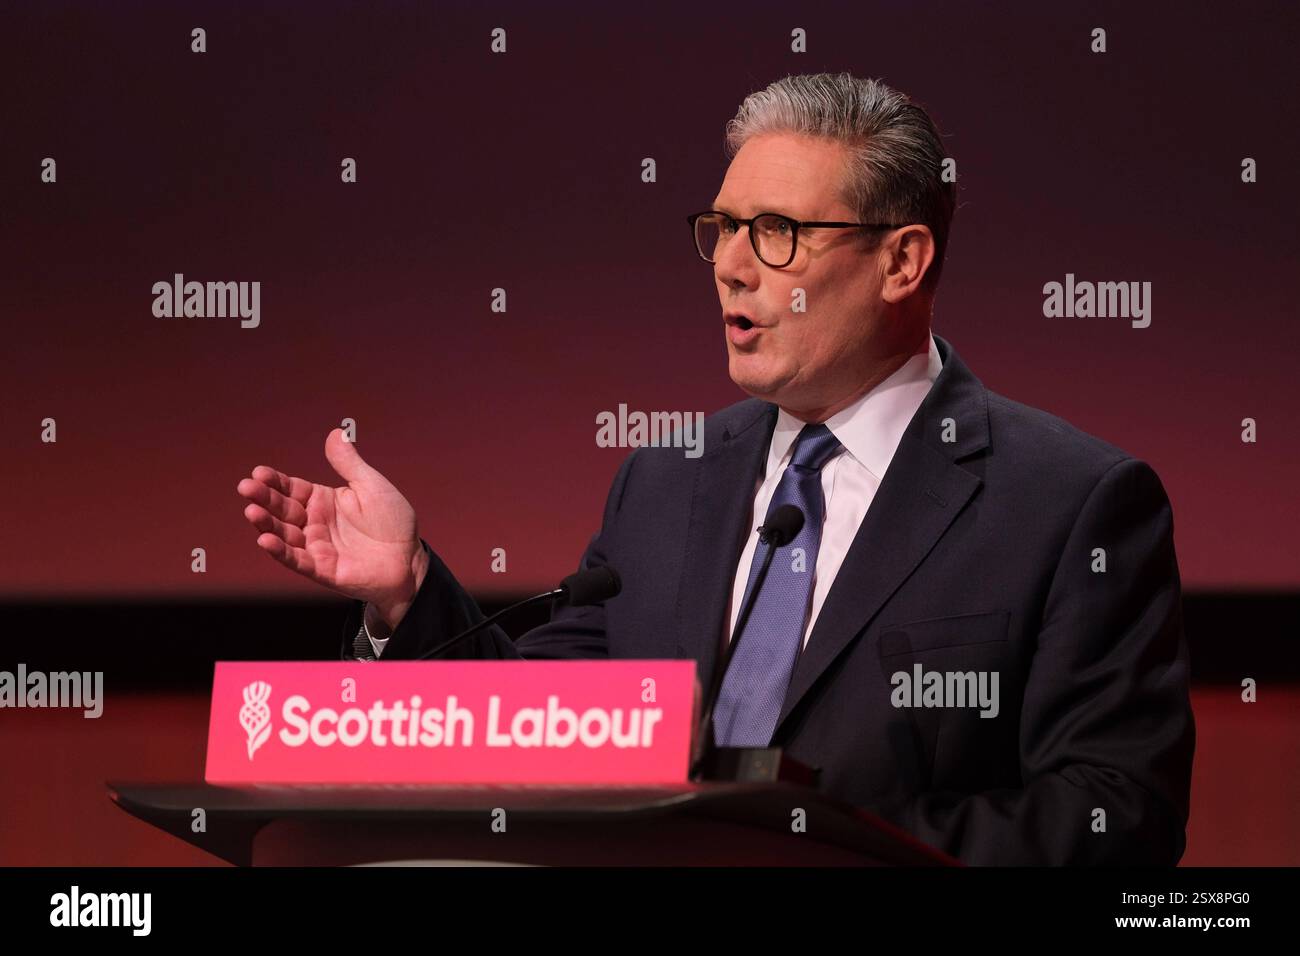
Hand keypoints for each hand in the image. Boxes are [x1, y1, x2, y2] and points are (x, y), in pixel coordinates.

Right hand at [237, 429, 429, 627]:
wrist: (409, 560)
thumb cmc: (392, 521)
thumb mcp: (371, 486)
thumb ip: (349, 463)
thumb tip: (335, 432)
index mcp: (322, 500)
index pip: (291, 488)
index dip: (274, 481)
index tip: (258, 472)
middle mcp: (313, 522)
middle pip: (282, 509)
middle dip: (263, 498)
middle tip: (246, 487)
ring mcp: (315, 546)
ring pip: (284, 534)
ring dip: (266, 524)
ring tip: (252, 511)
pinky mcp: (321, 569)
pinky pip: (296, 560)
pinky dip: (280, 552)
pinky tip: (265, 540)